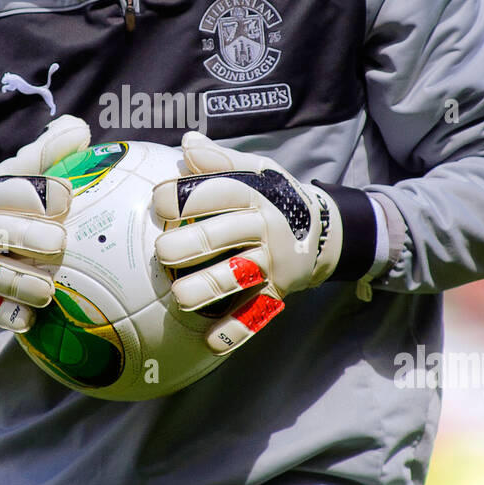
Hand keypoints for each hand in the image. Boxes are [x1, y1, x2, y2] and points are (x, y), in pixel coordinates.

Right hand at [0, 114, 90, 329]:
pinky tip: (30, 316)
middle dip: (39, 239)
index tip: (67, 198)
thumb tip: (81, 130)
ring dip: (31, 284)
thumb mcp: (10, 175)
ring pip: (4, 277)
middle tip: (59, 243)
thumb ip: (45, 153)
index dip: (46, 194)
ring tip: (48, 287)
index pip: (16, 189)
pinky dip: (13, 315)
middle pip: (8, 233)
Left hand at [153, 131, 342, 354]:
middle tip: (162, 252)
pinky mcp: (276, 292)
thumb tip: (188, 143)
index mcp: (255, 194)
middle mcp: (264, 228)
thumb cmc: (275, 198)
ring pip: (235, 276)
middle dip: (189, 243)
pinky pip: (255, 314)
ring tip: (178, 296)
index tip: (158, 201)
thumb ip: (222, 161)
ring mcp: (271, 263)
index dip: (186, 196)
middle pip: (222, 235)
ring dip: (206, 287)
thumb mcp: (257, 172)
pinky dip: (235, 331)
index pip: (219, 191)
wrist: (325, 231)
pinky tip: (211, 341)